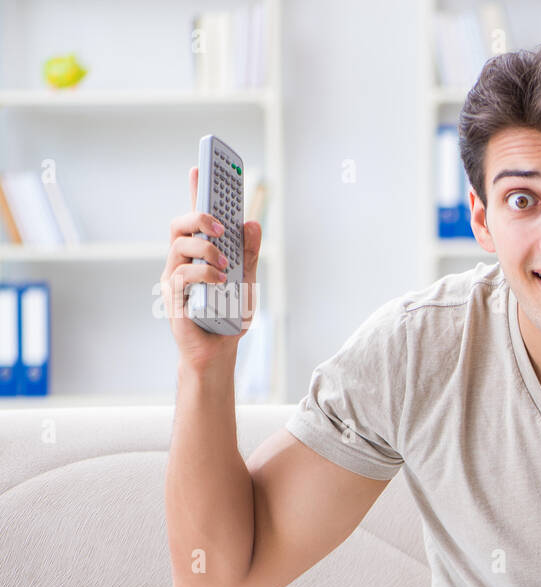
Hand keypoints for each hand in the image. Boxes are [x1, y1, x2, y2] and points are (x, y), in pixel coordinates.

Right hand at [161, 165, 262, 369]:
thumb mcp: (248, 280)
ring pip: (179, 246)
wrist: (219, 351)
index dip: (196, 190)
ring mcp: (175, 277)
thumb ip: (250, 253)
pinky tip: (221, 281)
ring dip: (205, 249)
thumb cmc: (229, 315)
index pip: (196, 216)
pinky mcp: (173, 297)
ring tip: (225, 264)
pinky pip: (182, 275)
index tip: (200, 166)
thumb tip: (253, 223)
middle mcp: (183, 261)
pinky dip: (204, 274)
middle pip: (180, 224)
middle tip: (222, 226)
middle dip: (199, 216)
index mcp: (200, 253)